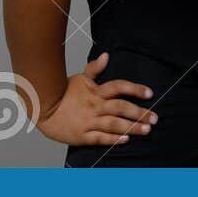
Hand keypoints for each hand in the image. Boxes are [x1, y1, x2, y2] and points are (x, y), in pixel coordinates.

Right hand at [35, 51, 157, 147]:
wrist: (42, 108)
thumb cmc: (62, 93)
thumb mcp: (79, 78)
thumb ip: (95, 68)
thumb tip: (107, 56)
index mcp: (94, 91)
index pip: (118, 87)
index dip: (135, 89)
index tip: (150, 93)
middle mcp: (94, 106)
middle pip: (121, 107)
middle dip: (140, 113)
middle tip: (155, 118)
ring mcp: (88, 121)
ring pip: (114, 124)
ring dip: (132, 127)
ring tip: (147, 130)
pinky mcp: (82, 135)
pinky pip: (100, 138)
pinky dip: (114, 139)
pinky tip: (126, 140)